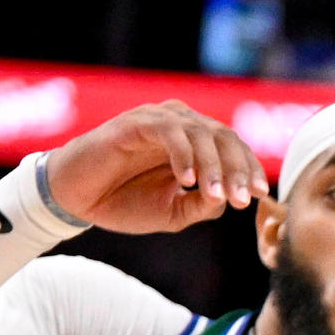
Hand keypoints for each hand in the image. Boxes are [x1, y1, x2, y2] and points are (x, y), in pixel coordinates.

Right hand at [43, 102, 261, 234]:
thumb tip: (227, 201)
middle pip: (223, 136)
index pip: (232, 148)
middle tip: (242, 199)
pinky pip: (167, 133)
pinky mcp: (134, 124)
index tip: (257, 196)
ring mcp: (157, 121)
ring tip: (215, 194)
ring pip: (200, 132)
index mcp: (193, 143)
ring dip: (213, 165)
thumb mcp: (172, 213)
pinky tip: (185, 181)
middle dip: (237, 168)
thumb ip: (201, 206)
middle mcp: (179, 124)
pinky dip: (182, 155)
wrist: (76, 197)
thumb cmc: (123, 201)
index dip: (248, 170)